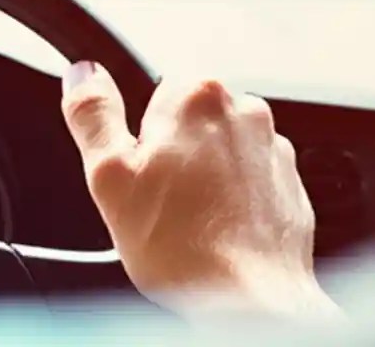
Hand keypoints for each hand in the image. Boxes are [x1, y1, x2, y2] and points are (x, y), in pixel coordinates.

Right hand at [60, 62, 338, 320]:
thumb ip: (92, 114)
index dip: (141, 132)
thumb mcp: (109, 175)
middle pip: (191, 120)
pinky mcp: (291, 186)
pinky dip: (233, 200)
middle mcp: (244, 112)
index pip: (156, 88)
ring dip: (205, 175)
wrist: (249, 301)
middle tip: (159, 199)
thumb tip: (82, 74)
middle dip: (174, 152)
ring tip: (189, 221)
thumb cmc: (181, 245)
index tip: (141, 168)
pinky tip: (216, 233)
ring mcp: (274, 150)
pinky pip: (250, 181)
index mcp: (196, 95)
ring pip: (221, 150)